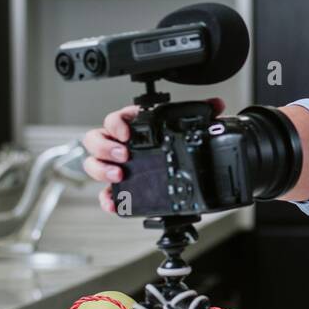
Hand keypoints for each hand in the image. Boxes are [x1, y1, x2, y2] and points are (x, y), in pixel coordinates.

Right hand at [82, 98, 224, 212]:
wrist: (171, 173)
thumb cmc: (165, 143)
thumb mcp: (182, 128)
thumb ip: (198, 114)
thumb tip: (215, 105)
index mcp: (130, 127)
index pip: (114, 119)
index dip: (116, 123)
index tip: (126, 132)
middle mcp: (116, 144)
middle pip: (95, 140)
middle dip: (106, 147)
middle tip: (123, 154)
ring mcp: (112, 165)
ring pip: (93, 163)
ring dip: (102, 169)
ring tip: (120, 175)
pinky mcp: (115, 186)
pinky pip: (104, 192)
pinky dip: (107, 198)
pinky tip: (115, 203)